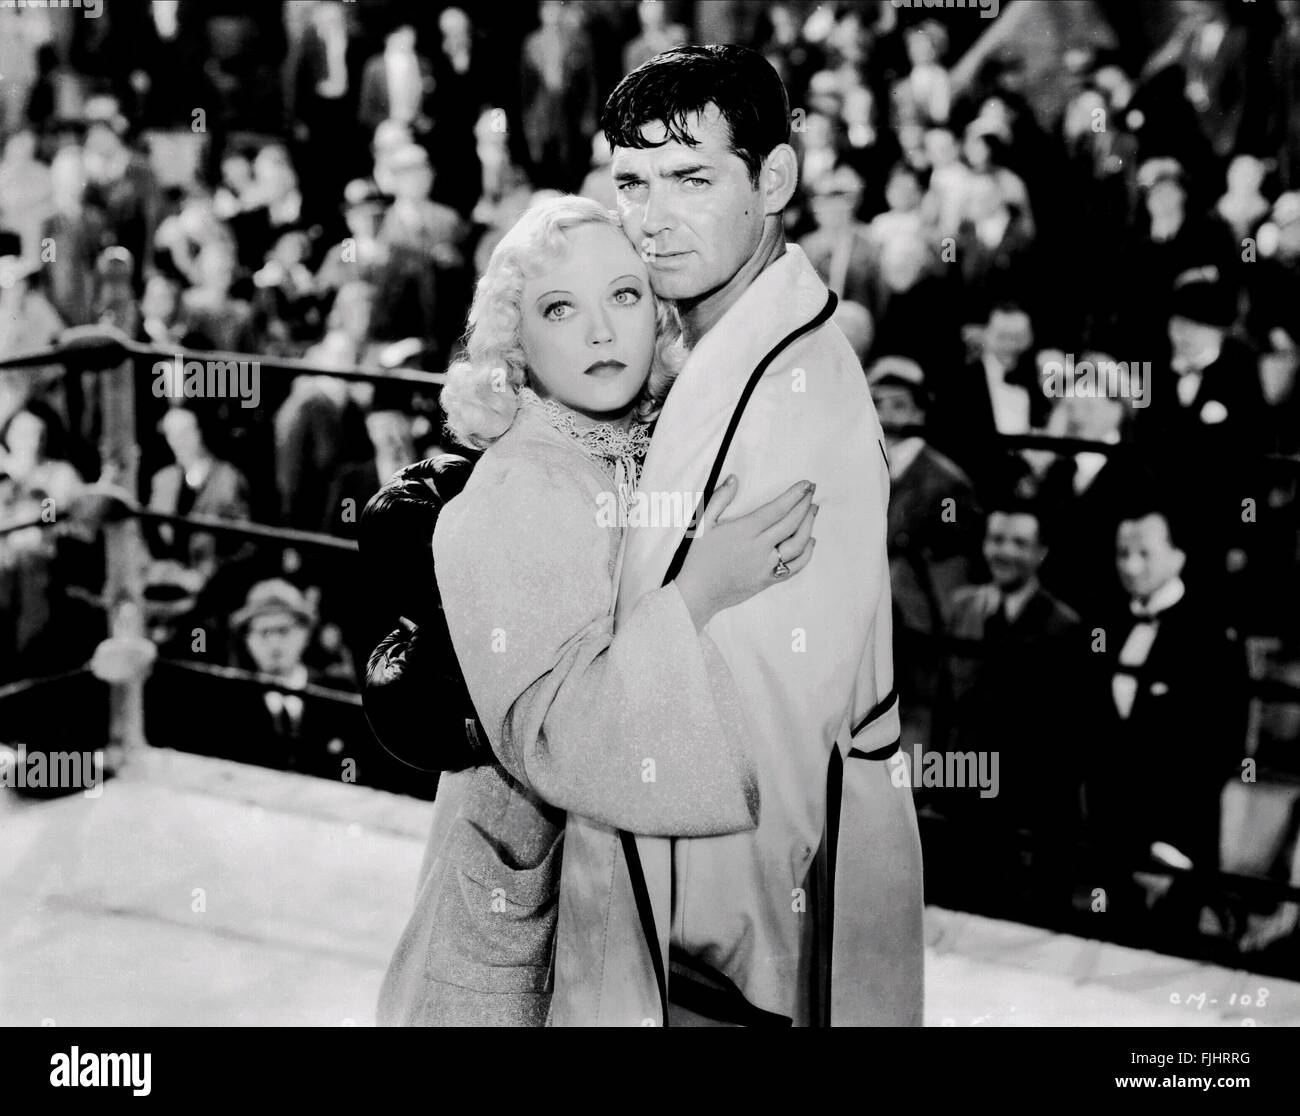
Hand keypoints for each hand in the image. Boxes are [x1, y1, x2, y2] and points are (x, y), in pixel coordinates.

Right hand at [674, 475, 816, 630]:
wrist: (697, 593)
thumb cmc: (698, 557)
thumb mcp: (703, 523)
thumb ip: (720, 499)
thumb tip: (734, 478)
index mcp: (745, 530)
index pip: (778, 508)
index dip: (795, 495)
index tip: (807, 484)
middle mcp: (760, 547)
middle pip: (792, 523)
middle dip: (805, 504)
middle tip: (812, 491)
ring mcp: (766, 565)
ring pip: (798, 544)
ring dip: (809, 526)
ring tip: (813, 511)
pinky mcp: (769, 580)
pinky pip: (795, 567)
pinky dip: (807, 553)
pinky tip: (811, 541)